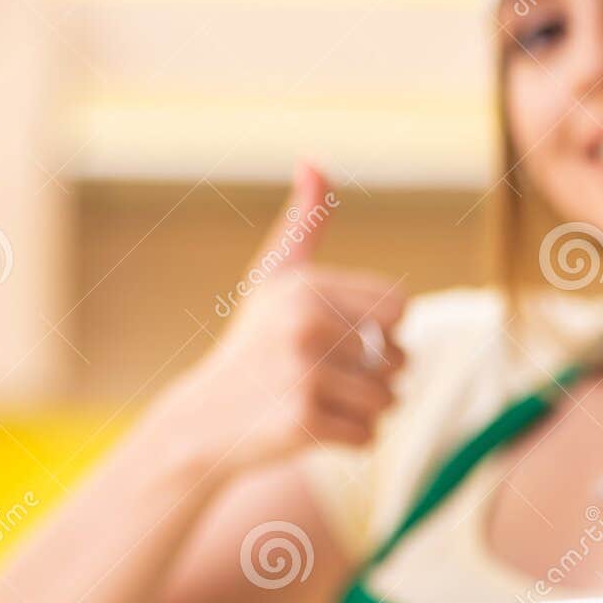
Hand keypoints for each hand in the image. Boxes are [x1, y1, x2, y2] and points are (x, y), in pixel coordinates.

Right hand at [163, 162, 406, 472]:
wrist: (203, 421)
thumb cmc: (252, 345)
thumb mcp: (273, 278)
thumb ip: (303, 223)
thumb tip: (312, 161)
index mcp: (306, 287)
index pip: (399, 308)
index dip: (381, 330)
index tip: (344, 337)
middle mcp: (305, 325)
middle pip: (398, 357)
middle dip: (376, 375)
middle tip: (328, 378)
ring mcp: (304, 374)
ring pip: (388, 400)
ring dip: (366, 411)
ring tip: (321, 402)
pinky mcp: (304, 421)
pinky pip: (370, 437)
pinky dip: (351, 440)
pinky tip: (313, 429)